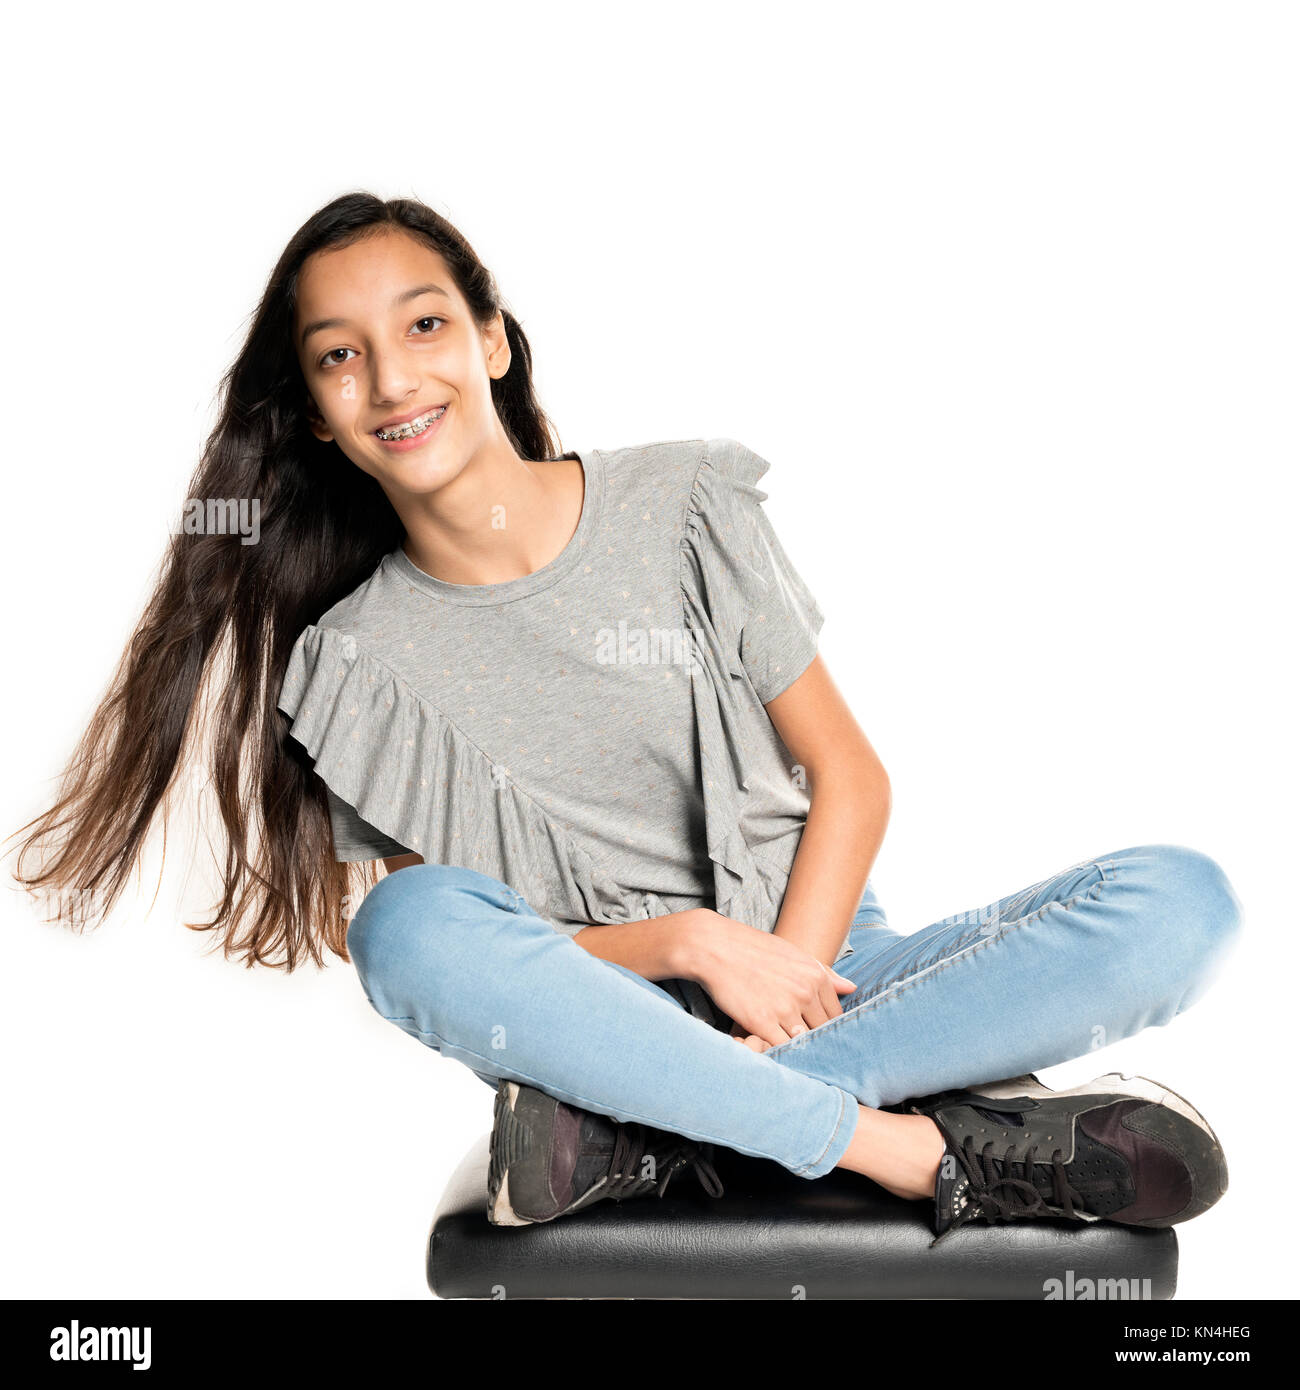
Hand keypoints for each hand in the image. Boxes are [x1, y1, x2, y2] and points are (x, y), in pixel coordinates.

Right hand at [681, 910, 856, 1050]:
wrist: (714, 947)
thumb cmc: (753, 949)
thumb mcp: (793, 953)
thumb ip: (824, 973)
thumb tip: (851, 988)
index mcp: (816, 976)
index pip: (835, 1015)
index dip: (825, 1026)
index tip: (814, 1030)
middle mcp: (805, 994)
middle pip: (822, 1031)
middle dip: (814, 1039)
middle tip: (804, 1044)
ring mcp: (784, 1010)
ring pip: (803, 1042)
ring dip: (796, 1047)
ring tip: (787, 1047)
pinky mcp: (762, 1023)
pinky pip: (780, 1048)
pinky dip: (777, 1051)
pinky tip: (769, 1046)